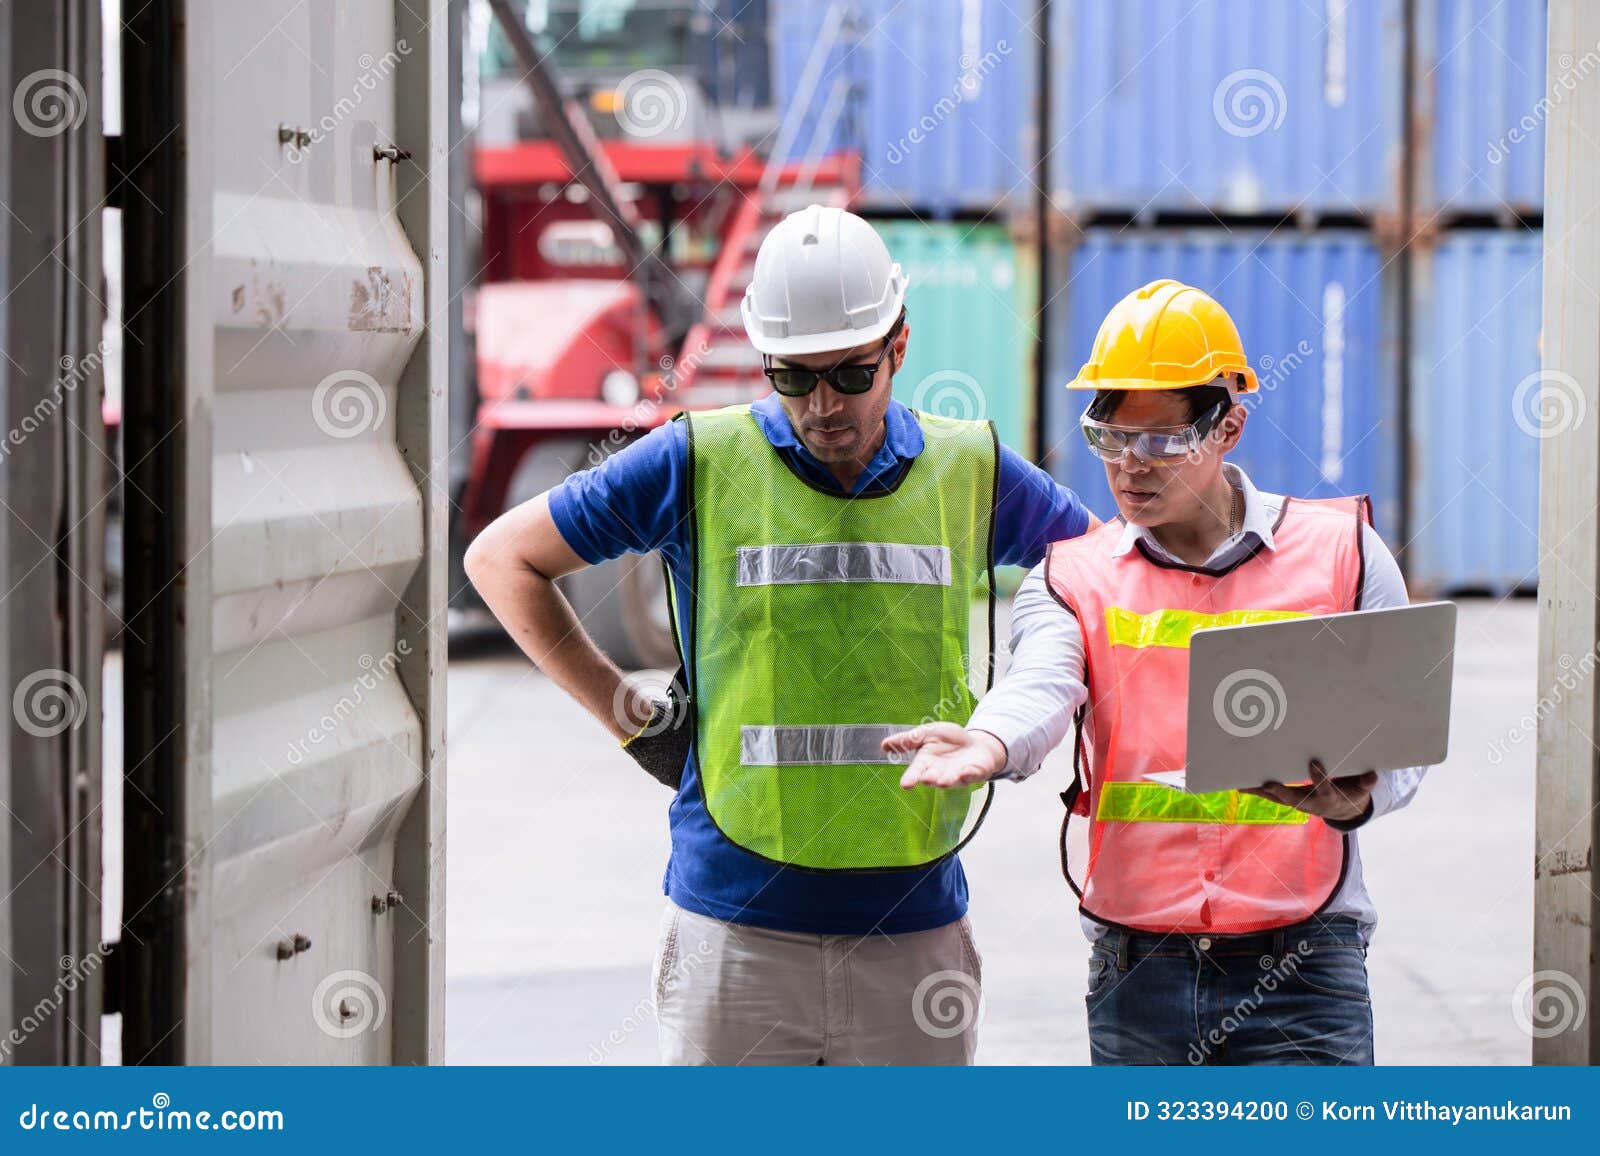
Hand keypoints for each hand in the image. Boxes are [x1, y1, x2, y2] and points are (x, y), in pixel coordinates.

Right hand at [880, 723, 1007, 789]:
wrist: (975, 743)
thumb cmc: (948, 741)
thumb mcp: (927, 734)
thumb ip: (909, 739)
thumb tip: (884, 744)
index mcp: (925, 763)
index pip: (915, 773)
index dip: (910, 779)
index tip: (905, 784)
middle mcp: (940, 773)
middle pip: (933, 778)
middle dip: (930, 778)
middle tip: (926, 778)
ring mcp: (958, 775)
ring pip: (951, 780)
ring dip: (948, 780)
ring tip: (944, 780)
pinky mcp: (975, 773)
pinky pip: (973, 775)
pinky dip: (971, 774)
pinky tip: (968, 770)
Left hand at [1243, 759, 1375, 822]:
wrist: (1342, 811)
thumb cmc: (1352, 794)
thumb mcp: (1361, 791)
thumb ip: (1365, 784)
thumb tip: (1372, 776)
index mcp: (1329, 798)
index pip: (1325, 788)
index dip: (1319, 777)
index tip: (1314, 762)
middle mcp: (1310, 802)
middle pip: (1294, 798)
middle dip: (1282, 791)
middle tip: (1270, 783)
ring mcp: (1296, 802)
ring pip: (1276, 798)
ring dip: (1260, 791)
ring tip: (1242, 784)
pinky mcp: (1287, 799)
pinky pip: (1270, 795)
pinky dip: (1255, 790)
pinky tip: (1239, 785)